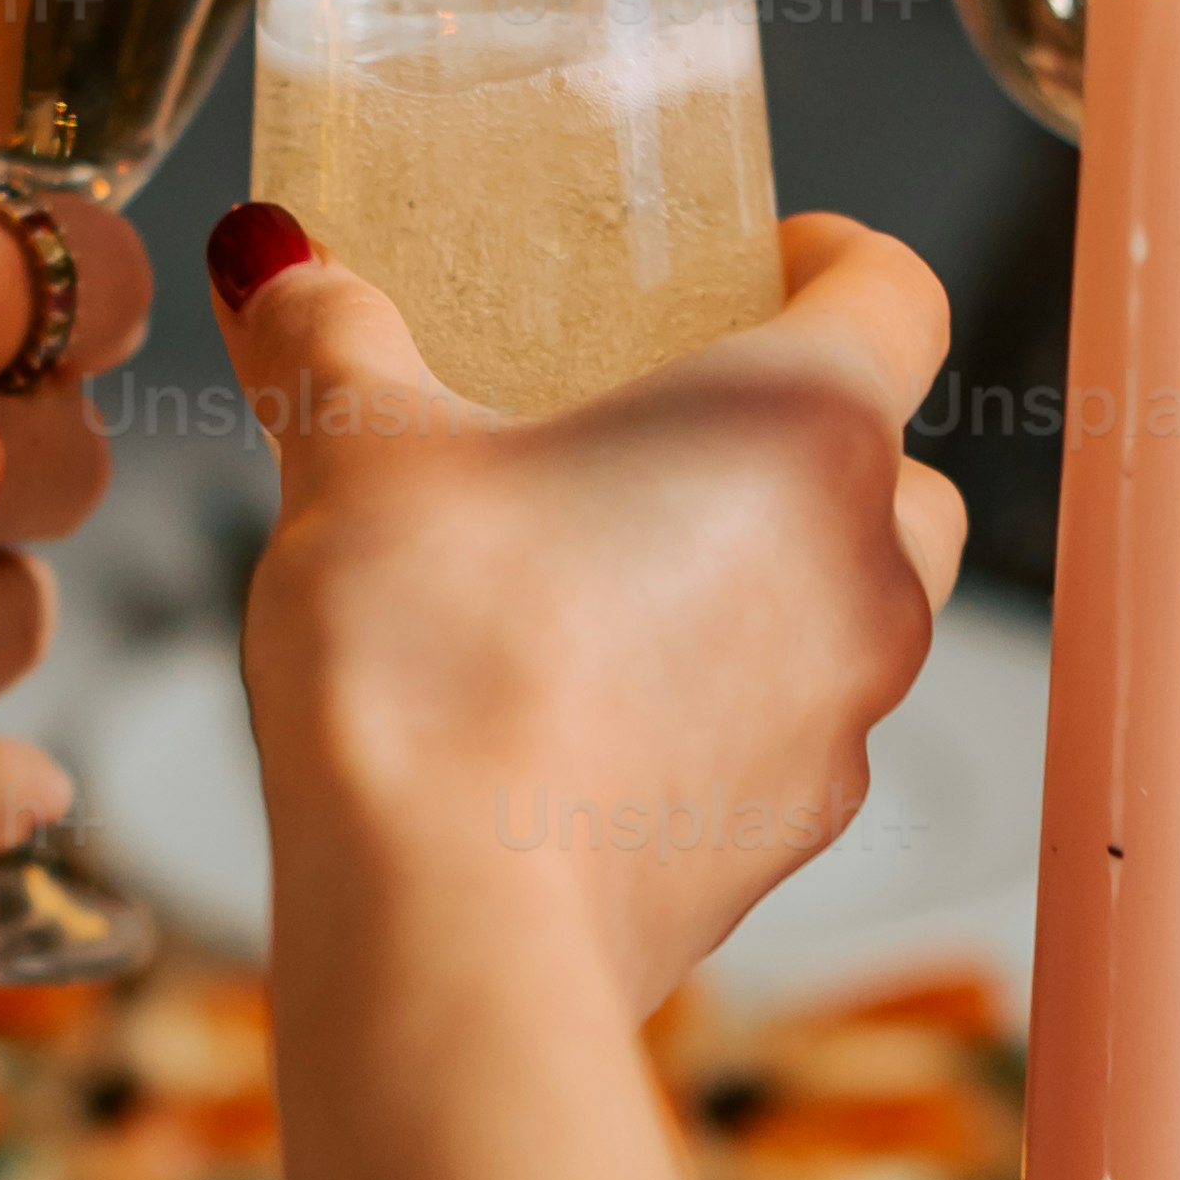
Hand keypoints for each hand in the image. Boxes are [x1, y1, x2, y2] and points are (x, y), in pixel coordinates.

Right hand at [217, 209, 965, 1013]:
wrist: (451, 925)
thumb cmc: (435, 660)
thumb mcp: (356, 452)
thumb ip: (329, 338)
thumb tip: (281, 268)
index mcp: (805, 426)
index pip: (898, 288)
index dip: (835, 254)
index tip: (760, 254)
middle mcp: (868, 569)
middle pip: (896, 461)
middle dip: (803, 433)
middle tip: (664, 423)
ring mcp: (845, 719)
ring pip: (847, 606)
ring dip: (760, 573)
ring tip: (606, 570)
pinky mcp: (789, 838)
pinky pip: (783, 731)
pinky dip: (715, 699)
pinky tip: (582, 707)